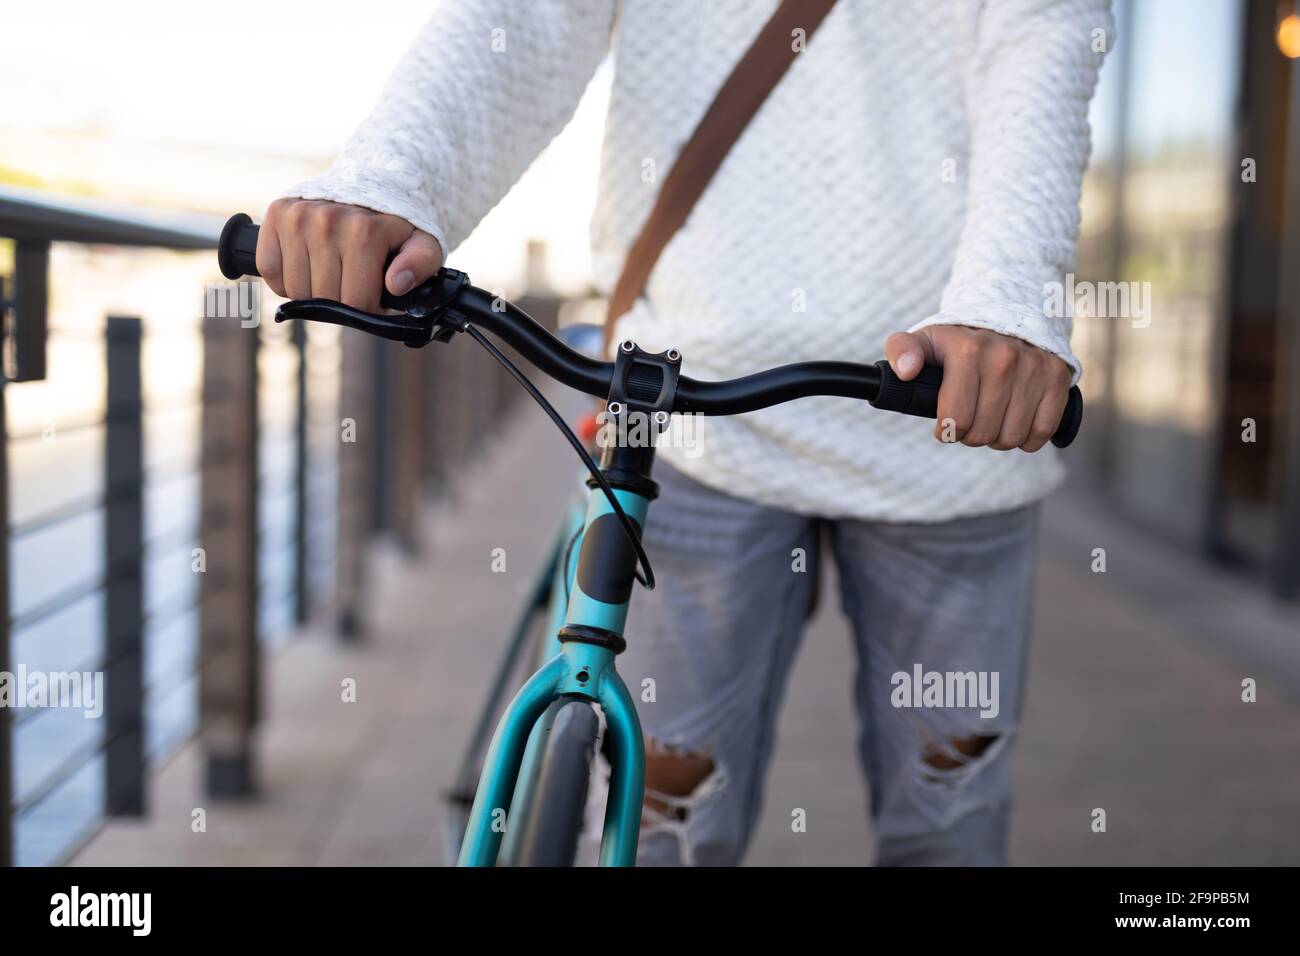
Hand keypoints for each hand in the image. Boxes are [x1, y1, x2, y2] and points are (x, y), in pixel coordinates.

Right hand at [256, 199, 443, 313]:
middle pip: (324, 299)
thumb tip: (396, 283)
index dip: (367, 309)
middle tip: (354, 282)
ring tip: (333, 272)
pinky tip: (307, 268)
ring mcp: (298, 215)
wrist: (372, 183)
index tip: (374, 296)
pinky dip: (284, 280)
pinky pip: (270, 270)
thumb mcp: (423, 242)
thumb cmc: (397, 225)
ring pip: (296, 290)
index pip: (355, 302)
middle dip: (342, 301)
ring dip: (314, 293)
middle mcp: (326, 220)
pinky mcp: (277, 213)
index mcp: (364, 230)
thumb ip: (421, 264)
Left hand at [885, 325, 1070, 452]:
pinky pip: (1042, 431)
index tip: (946, 424)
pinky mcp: (1057, 377)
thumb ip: (902, 351)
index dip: (947, 431)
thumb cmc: (959, 341)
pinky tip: (1016, 424)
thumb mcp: (926, 340)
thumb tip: (906, 370)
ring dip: (998, 439)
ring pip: (1012, 437)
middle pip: (983, 433)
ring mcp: (1034, 367)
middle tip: (969, 422)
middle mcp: (1004, 358)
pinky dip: (1028, 439)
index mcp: (968, 351)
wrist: (1007, 318)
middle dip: (970, 436)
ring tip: (991, 421)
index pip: (955, 419)